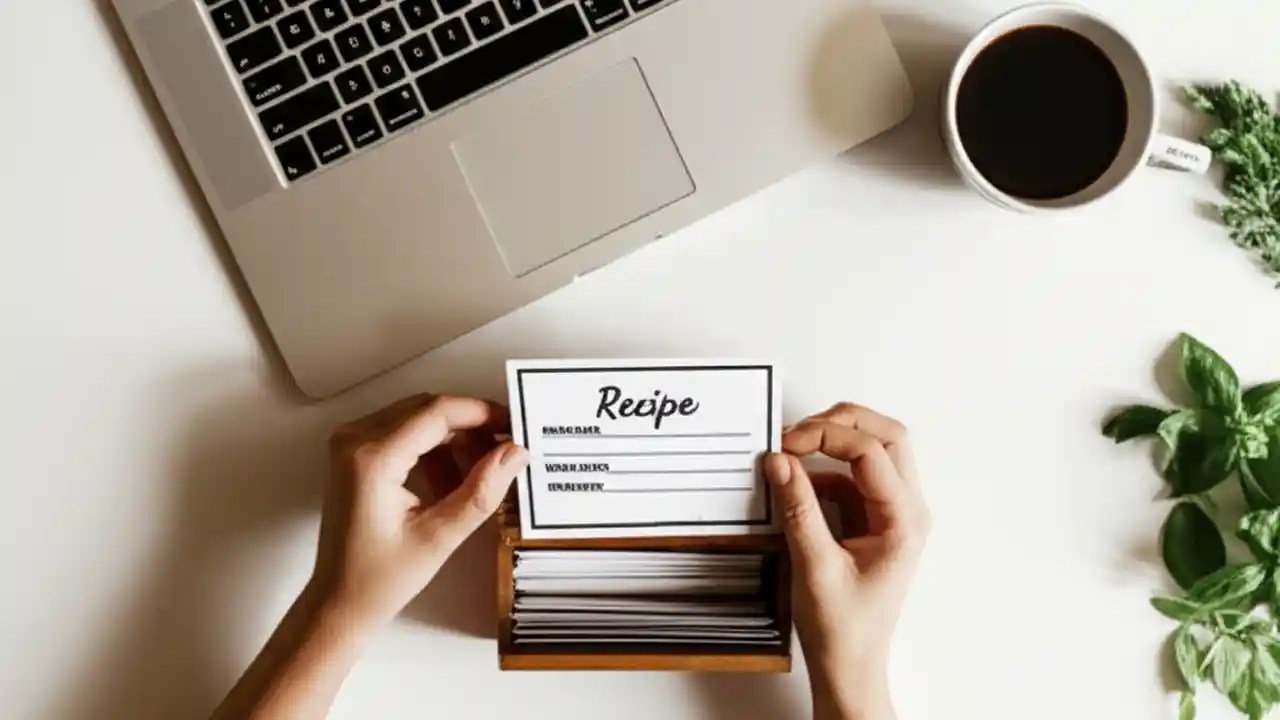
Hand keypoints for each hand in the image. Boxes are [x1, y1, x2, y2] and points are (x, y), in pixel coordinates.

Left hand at [311, 394, 529, 630]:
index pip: (437, 412)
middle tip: (504, 450)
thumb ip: (481, 492)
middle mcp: (354, 440)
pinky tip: (450, 480)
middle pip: (427, 408)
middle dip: (470, 425)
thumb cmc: (380, 578)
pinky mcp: (353, 452)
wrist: (338, 600)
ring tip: (479, 474)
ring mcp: (350, 443)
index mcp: (372, 459)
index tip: (514, 426)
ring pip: (417, 416)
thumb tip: (514, 453)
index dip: (482, 413)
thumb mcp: (440, 537)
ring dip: (453, 437)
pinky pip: (402, 431)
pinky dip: (432, 447)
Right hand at [764, 404, 929, 719]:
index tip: (785, 444)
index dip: (826, 437)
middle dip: (841, 423)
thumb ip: (798, 509)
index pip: (871, 451)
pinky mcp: (871, 518)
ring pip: (874, 450)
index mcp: (904, 520)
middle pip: (886, 436)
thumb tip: (779, 461)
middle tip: (796, 431)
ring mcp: (891, 512)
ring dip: (834, 441)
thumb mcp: (814, 567)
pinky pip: (852, 475)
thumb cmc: (843, 628)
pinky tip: (795, 480)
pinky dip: (824, 468)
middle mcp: (906, 510)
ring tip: (792, 448)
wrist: (850, 664)